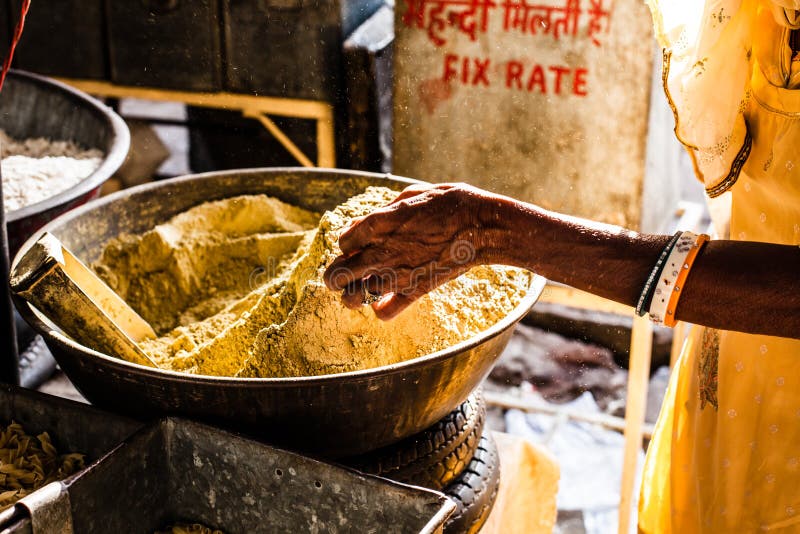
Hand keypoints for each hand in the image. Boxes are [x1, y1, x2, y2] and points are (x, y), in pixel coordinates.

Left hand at [323, 183, 512, 319]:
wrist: (481, 225)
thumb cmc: (450, 203)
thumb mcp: (412, 195)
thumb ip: (383, 211)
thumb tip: (363, 224)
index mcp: (378, 224)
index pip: (343, 242)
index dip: (347, 243)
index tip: (357, 243)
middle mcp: (381, 252)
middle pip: (336, 275)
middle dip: (334, 276)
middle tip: (341, 275)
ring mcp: (396, 274)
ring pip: (353, 298)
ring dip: (352, 295)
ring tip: (358, 291)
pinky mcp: (414, 291)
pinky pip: (385, 312)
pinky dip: (381, 309)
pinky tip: (385, 301)